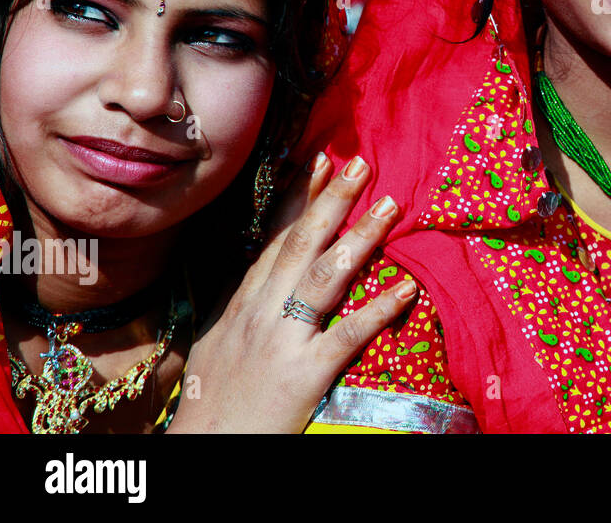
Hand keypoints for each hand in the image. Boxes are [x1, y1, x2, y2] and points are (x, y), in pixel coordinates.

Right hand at [166, 153, 415, 432]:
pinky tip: (408, 288)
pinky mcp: (304, 373)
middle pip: (300, 243)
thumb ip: (240, 302)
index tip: (320, 160)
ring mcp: (282, 339)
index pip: (274, 237)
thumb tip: (257, 267)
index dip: (299, 198)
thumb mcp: (217, 340)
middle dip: (332, 199)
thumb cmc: (212, 399)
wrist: (202, 450)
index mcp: (242, 301)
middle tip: (362, 163)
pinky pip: (348, 334)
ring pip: (325, 274)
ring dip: (361, 236)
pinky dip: (379, 309)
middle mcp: (260, 310)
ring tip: (392, 206)